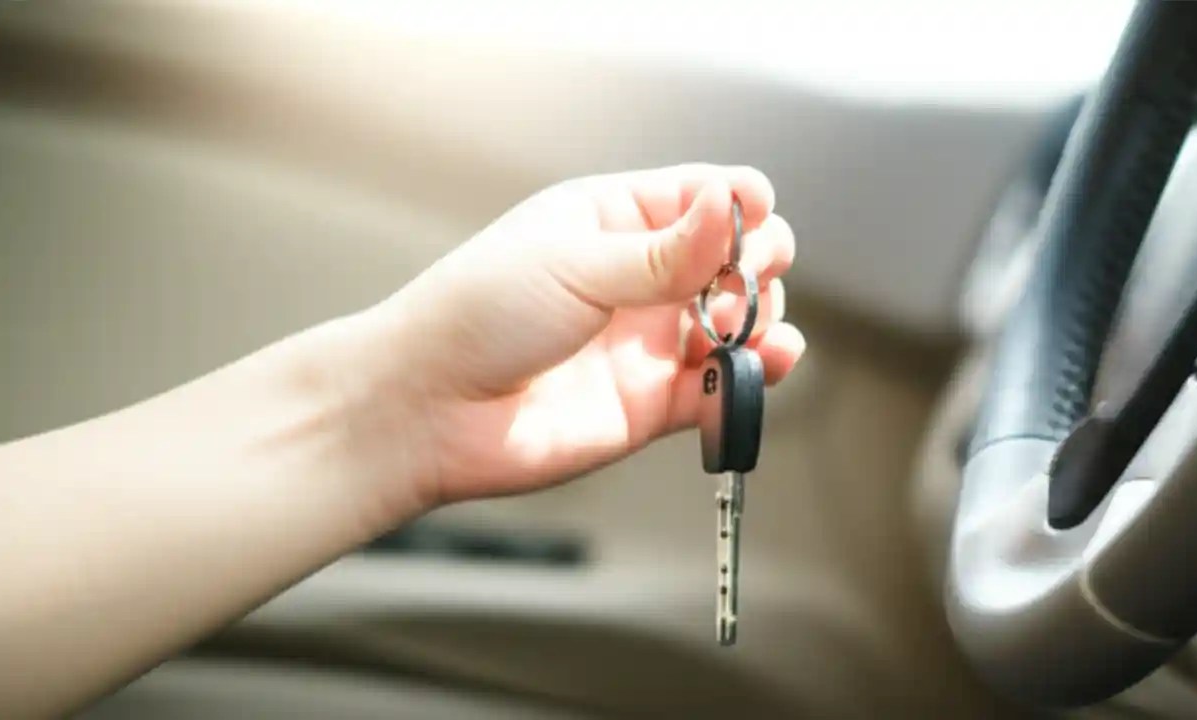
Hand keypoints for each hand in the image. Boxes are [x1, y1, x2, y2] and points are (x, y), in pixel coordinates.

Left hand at [358, 164, 803, 509]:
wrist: (430, 410)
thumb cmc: (476, 315)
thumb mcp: (573, 262)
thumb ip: (663, 250)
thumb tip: (731, 205)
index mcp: (614, 220)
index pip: (702, 196)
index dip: (739, 202)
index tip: (754, 216)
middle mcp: (640, 278)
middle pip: (735, 258)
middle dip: (758, 261)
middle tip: (744, 276)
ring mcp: (649, 341)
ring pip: (740, 322)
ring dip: (761, 318)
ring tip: (740, 326)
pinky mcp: (655, 402)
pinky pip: (723, 387)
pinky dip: (755, 375)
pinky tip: (766, 362)